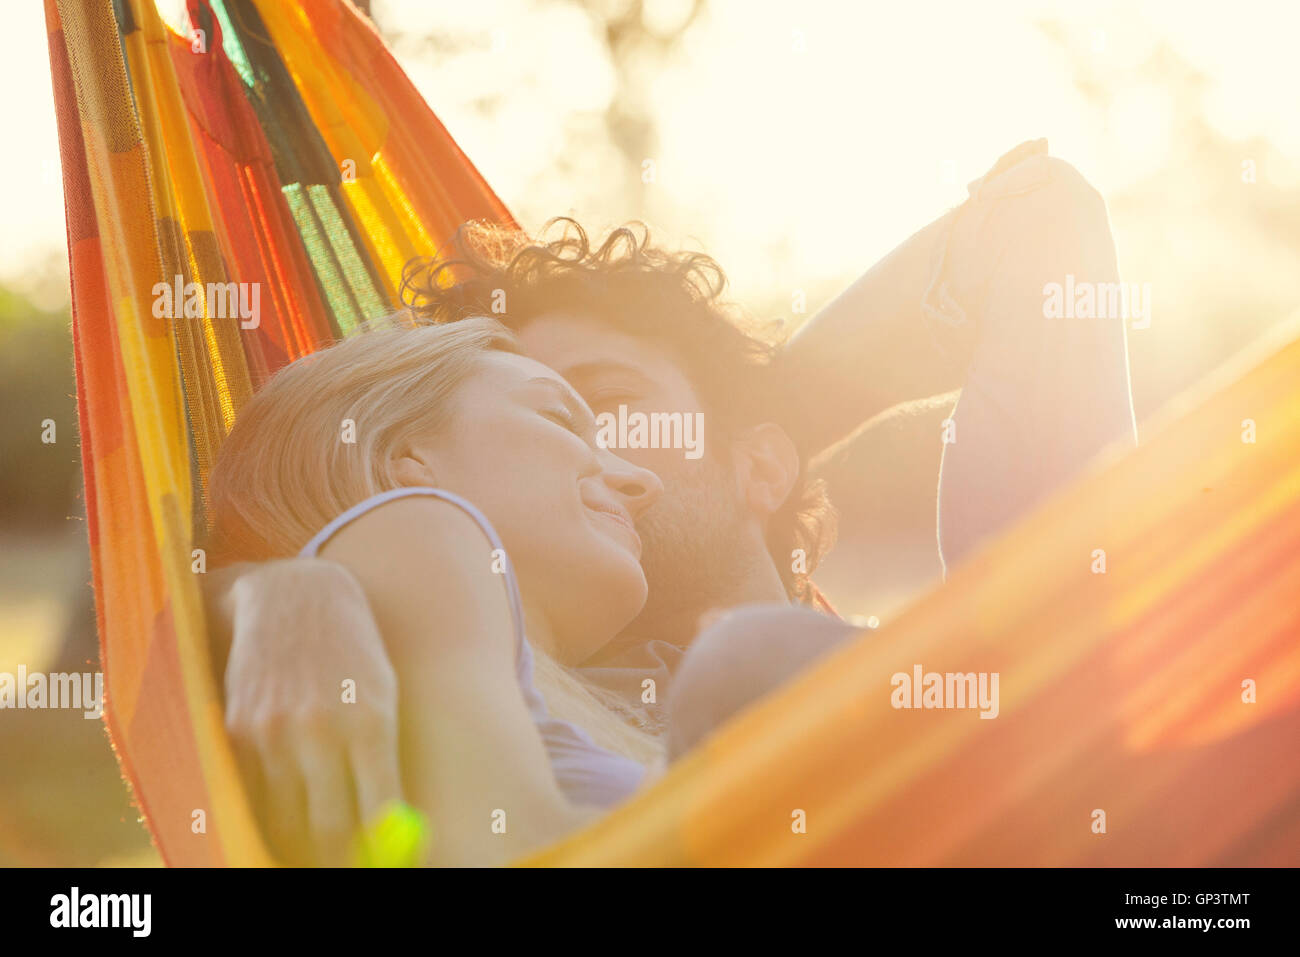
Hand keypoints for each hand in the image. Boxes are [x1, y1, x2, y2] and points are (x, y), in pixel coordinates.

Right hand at [220, 558, 402, 865]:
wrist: (292, 596)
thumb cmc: (351, 654)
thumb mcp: (382, 697)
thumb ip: (382, 766)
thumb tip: (384, 837)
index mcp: (370, 721)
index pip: (378, 814)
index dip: (381, 853)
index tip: (385, 866)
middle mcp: (319, 729)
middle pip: (328, 829)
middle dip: (339, 859)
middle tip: (346, 866)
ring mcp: (271, 732)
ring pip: (284, 821)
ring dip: (299, 845)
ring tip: (313, 848)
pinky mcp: (233, 732)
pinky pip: (248, 797)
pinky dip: (263, 817)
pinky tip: (278, 817)